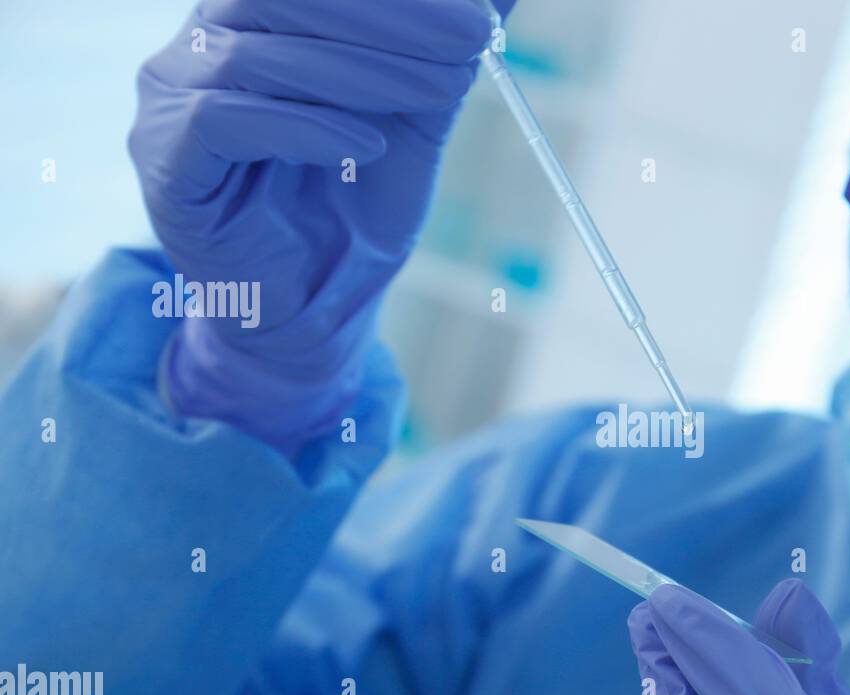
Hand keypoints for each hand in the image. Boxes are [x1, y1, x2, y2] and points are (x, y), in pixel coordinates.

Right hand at [129, 0, 515, 452]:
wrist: (318, 307)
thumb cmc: (356, 208)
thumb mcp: (416, 119)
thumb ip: (443, 53)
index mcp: (255, 17)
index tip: (480, 13)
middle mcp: (204, 41)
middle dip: (391, 17)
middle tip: (473, 35)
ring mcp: (172, 97)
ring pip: (258, 57)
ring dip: (364, 70)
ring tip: (444, 85)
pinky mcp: (165, 158)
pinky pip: (224, 121)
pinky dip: (304, 127)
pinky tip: (368, 143)